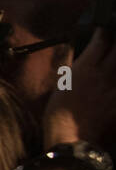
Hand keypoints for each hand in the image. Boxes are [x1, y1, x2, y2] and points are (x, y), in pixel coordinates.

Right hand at [43, 28, 115, 146]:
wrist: (71, 139)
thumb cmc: (60, 113)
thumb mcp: (63, 84)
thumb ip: (80, 68)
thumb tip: (88, 59)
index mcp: (87, 66)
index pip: (103, 38)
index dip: (106, 31)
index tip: (106, 30)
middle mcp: (106, 73)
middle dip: (115, 44)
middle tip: (111, 46)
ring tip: (111, 68)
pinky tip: (113, 86)